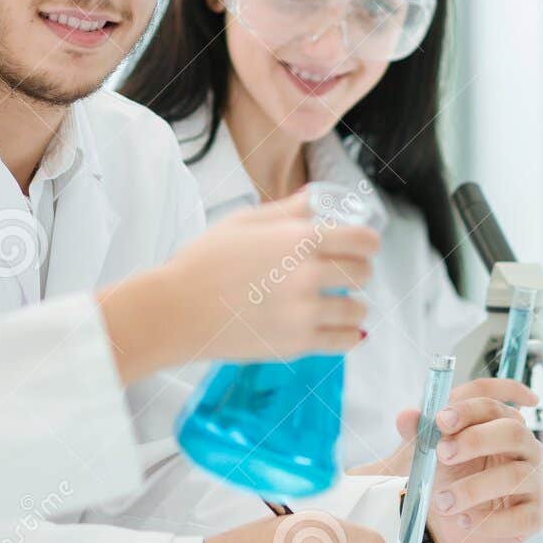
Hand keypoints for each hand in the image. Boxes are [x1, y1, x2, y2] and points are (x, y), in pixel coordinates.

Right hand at [98, 190, 380, 381]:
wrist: (176, 310)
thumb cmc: (203, 262)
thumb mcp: (243, 222)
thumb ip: (288, 210)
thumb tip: (317, 198)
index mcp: (297, 239)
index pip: (362, 240)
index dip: (366, 242)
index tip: (361, 247)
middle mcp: (307, 274)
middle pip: (363, 273)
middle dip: (358, 271)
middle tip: (345, 274)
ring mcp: (303, 312)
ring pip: (358, 310)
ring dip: (353, 305)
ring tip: (339, 304)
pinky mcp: (296, 344)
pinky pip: (344, 341)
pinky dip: (348, 335)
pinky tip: (342, 329)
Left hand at [426, 387, 542, 542]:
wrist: (445, 521)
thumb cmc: (444, 476)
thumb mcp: (425, 453)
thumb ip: (417, 432)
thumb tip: (406, 415)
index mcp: (498, 422)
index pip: (493, 403)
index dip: (468, 409)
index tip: (441, 419)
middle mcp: (523, 446)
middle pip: (513, 431)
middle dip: (476, 440)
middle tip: (442, 454)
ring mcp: (533, 479)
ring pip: (514, 475)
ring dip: (473, 488)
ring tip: (442, 501)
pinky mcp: (536, 513)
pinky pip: (521, 516)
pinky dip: (488, 520)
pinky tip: (464, 520)